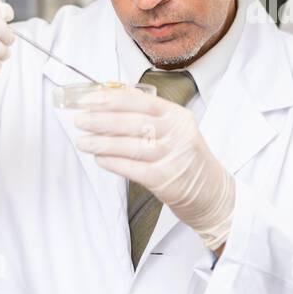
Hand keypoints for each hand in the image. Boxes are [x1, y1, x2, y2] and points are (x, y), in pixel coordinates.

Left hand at [73, 88, 233, 249]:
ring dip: (103, 143)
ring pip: (131, 146)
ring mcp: (173, 157)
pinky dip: (114, 163)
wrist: (211, 193)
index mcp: (178, 116)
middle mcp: (178, 134)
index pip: (142, 101)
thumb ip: (148, 116)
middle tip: (81, 120)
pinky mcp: (166, 180)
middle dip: (102, 120)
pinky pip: (133, 169)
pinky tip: (100, 159)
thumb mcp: (175, 130)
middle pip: (134, 122)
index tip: (90, 100)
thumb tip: (109, 100)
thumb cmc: (186, 159)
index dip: (112, 100)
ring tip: (83, 142)